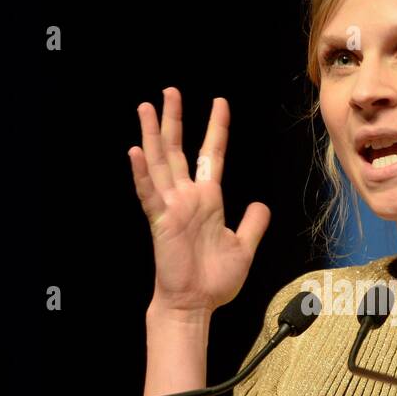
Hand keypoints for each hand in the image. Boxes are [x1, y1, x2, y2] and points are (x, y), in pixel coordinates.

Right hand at [129, 88, 269, 313]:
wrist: (195, 304)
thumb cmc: (215, 280)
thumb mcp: (243, 248)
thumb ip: (252, 224)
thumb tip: (261, 205)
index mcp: (207, 200)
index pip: (212, 155)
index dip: (216, 129)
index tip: (220, 103)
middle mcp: (186, 198)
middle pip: (177, 150)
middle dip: (174, 120)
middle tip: (170, 91)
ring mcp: (171, 208)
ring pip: (159, 163)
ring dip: (151, 135)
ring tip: (146, 107)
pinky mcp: (160, 222)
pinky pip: (148, 194)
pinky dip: (141, 174)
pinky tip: (135, 152)